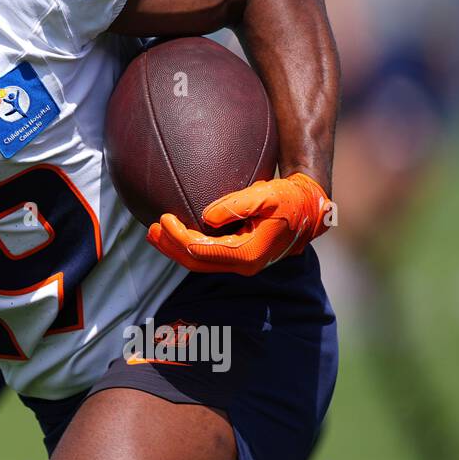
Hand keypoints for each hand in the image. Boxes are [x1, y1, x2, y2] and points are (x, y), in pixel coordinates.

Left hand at [146, 173, 331, 275]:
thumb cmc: (288, 199)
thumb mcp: (266, 195)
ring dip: (174, 249)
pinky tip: (173, 236)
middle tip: (150, 229)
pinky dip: (187, 248)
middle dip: (170, 246)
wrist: (308, 209)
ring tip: (154, 234)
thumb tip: (206, 216)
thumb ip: (237, 204)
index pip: (202, 250)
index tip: (164, 217)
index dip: (178, 236)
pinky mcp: (238, 256)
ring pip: (199, 263)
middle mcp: (243, 264)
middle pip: (195, 262)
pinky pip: (207, 257)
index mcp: (248, 253)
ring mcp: (241, 263)